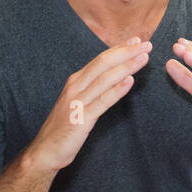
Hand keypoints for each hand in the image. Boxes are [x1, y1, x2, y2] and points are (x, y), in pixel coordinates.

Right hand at [27, 38, 150, 171]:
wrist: (45, 151)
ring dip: (126, 66)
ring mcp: (78, 102)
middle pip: (103, 64)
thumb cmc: (64, 127)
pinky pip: (102, 102)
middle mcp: (76, 87)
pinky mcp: (81, 118)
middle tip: (146, 44)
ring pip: (105, 79)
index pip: (100, 59)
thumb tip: (113, 77)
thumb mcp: (78, 102)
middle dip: (126, 52)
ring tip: (143, 57)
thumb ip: (92, 89)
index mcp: (76, 81)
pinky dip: (116, 90)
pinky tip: (130, 82)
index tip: (136, 40)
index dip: (119, 49)